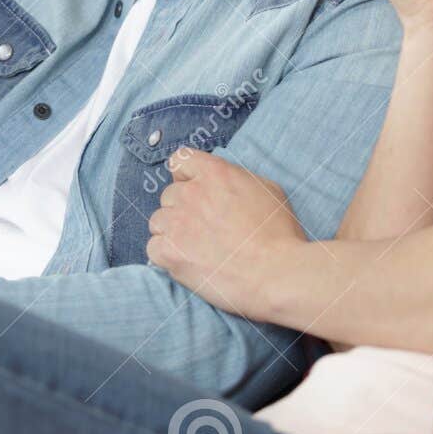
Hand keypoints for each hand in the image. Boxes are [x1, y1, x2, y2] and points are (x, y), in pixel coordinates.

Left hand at [145, 148, 307, 321]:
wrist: (275, 273)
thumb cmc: (279, 235)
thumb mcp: (267, 189)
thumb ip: (236, 179)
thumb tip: (222, 182)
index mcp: (214, 173)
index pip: (181, 160)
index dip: (185, 176)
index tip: (193, 190)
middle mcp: (191, 193)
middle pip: (169, 195)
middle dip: (182, 209)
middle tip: (203, 228)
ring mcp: (177, 223)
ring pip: (158, 221)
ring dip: (171, 232)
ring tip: (195, 248)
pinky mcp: (170, 252)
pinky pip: (153, 248)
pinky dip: (165, 256)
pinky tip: (186, 262)